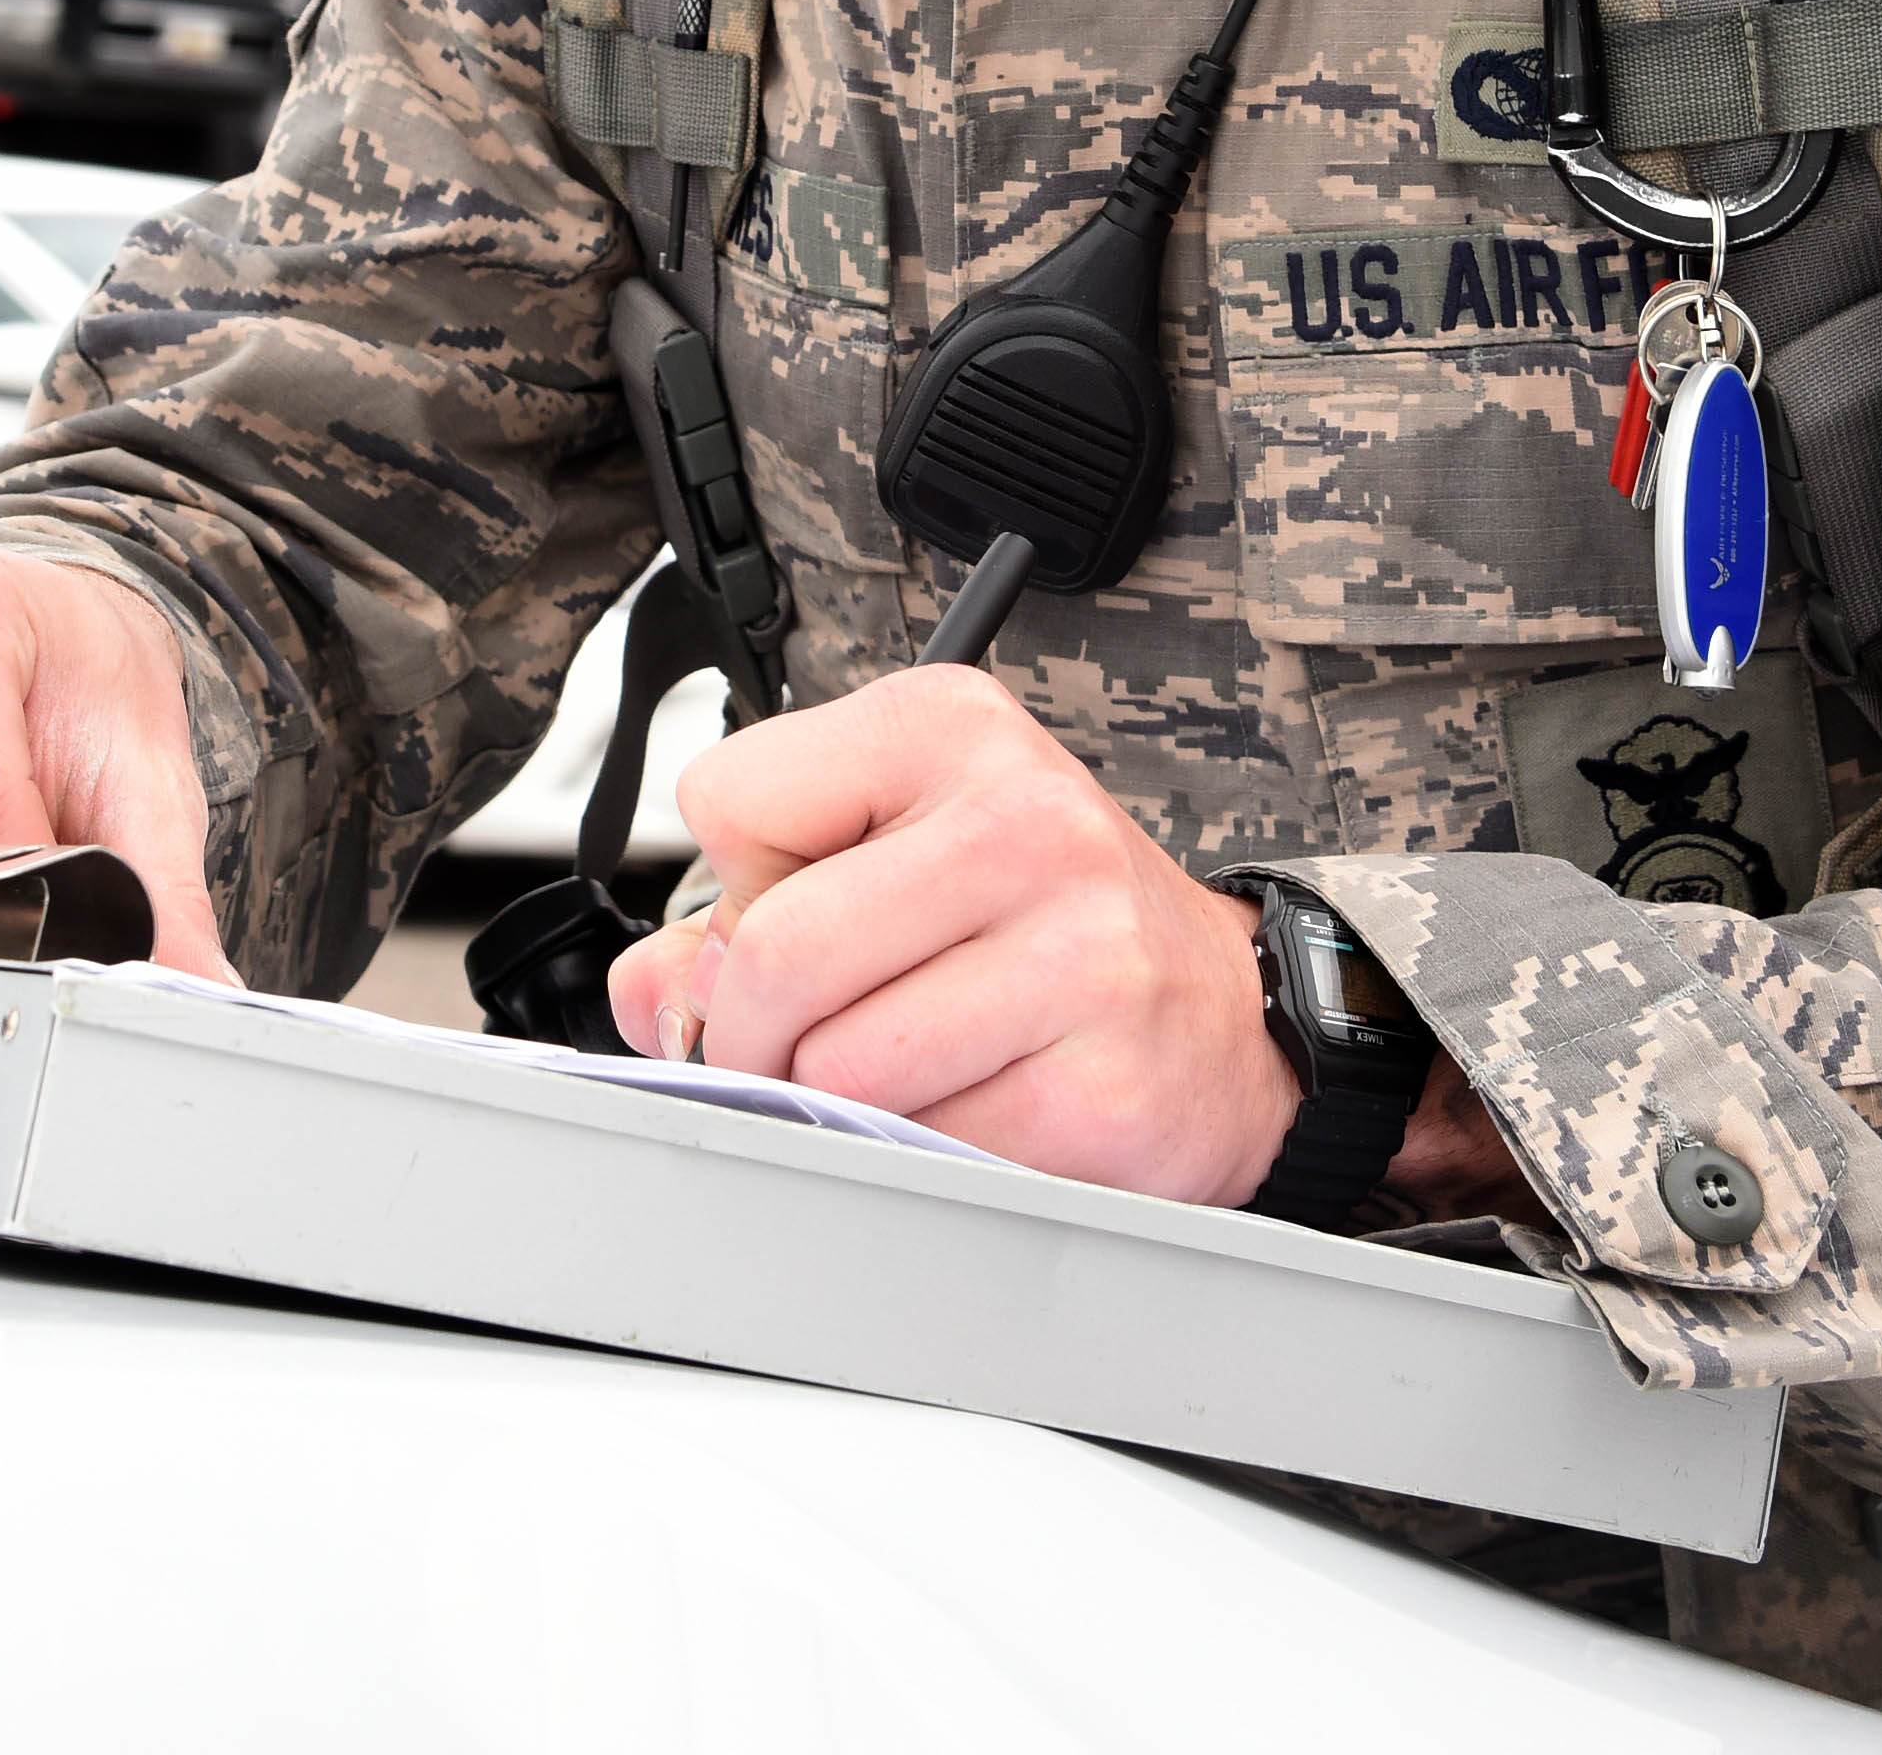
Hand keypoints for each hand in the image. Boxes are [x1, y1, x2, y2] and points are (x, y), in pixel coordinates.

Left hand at [602, 665, 1291, 1203]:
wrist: (1227, 1014)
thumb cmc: (1044, 920)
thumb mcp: (897, 849)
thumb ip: (743, 907)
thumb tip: (654, 996)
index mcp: (951, 728)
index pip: (727, 798)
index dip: (729, 887)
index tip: (780, 920)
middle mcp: (1027, 821)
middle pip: (777, 954)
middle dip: (750, 1030)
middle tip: (790, 1046)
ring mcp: (1081, 956)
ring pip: (839, 1069)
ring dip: (836, 1101)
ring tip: (902, 1070)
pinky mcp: (1101, 1090)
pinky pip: (924, 1151)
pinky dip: (920, 1153)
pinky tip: (976, 1107)